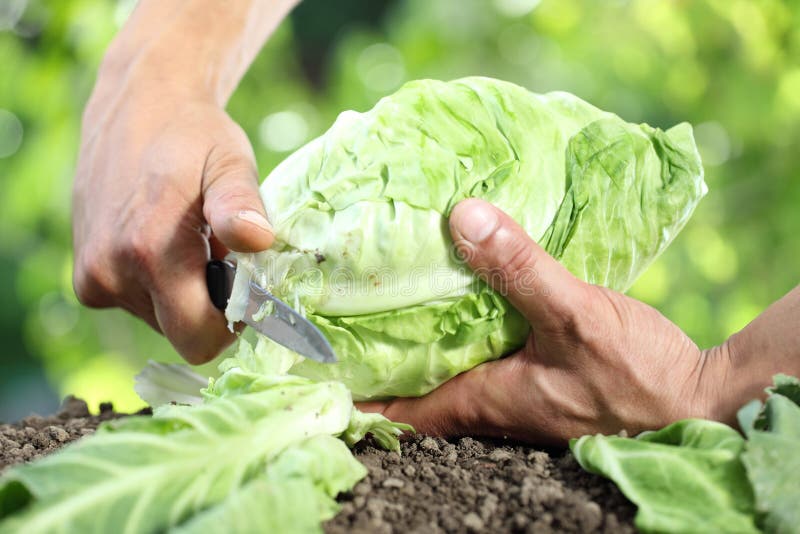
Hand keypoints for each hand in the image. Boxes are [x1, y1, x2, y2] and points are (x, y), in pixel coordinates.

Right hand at [72, 80, 272, 363]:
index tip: (247, 289)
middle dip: (209, 306)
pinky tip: (164, 241)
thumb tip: (258, 240)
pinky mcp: (84, 277)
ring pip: (160, 319)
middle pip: (181, 332)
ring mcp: (93, 278)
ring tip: (191, 241)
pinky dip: (158, 284)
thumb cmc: (194, 137)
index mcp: (151, 252)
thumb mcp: (230, 164)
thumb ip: (241, 205)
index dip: (231, 325)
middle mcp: (112, 273)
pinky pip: (138, 303)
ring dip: (184, 292)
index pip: (199, 341)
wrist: (137, 107)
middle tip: (220, 256)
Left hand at [360, 198, 726, 444]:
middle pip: (416, 386)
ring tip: (390, 294)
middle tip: (345, 315)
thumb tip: (463, 218)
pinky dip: (463, 327)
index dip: (356, 394)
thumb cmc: (638, 376)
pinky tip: (462, 289)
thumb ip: (520, 270)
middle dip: (379, 359)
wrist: (697, 398)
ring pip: (449, 368)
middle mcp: (491, 401)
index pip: (400, 409)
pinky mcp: (540, 373)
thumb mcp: (575, 315)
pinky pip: (484, 352)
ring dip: (419, 341)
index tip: (319, 366)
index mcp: (485, 399)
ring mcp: (516, 390)